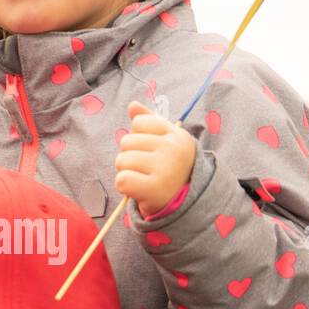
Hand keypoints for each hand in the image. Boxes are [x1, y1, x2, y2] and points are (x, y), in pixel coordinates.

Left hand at [115, 100, 196, 218]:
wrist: (185, 203)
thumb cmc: (170, 168)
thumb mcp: (165, 141)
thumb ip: (149, 121)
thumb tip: (132, 105)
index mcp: (176, 134)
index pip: (138, 123)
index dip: (138, 138)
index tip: (151, 151)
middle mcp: (173, 149)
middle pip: (126, 142)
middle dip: (129, 156)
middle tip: (145, 169)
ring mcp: (164, 169)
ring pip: (122, 161)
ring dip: (125, 171)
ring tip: (142, 178)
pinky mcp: (154, 189)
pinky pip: (122, 180)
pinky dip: (124, 186)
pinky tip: (137, 190)